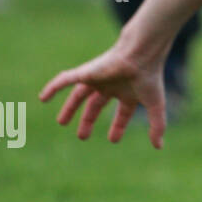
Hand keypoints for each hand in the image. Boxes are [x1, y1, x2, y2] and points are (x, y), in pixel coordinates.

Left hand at [39, 40, 169, 147]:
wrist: (140, 54)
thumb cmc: (148, 78)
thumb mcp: (154, 105)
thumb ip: (157, 126)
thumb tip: (159, 147)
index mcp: (128, 92)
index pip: (121, 112)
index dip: (118, 126)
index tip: (113, 139)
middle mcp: (111, 85)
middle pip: (96, 104)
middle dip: (89, 120)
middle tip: (82, 136)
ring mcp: (97, 79)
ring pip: (79, 94)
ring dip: (70, 108)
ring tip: (61, 122)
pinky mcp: (85, 73)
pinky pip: (64, 80)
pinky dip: (53, 88)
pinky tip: (43, 98)